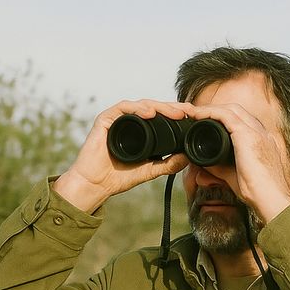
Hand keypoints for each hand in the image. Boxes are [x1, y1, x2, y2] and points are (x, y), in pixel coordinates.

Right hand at [54, 100, 191, 212]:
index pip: (161, 117)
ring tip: (175, 113)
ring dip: (160, 107)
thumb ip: (168, 164)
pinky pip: (122, 108)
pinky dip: (137, 109)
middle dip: (173, 107)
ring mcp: (118, 119)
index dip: (177, 114)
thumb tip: (188, 157)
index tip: (193, 116)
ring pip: (142, 105)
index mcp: (141, 130)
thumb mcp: (151, 170)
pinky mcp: (105, 119)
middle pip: (154, 108)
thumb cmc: (120, 177)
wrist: (96, 184)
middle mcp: (130, 121)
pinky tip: (150, 113)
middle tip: (189, 111)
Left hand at [186, 102, 289, 223]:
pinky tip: (197, 115)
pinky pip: (225, 115)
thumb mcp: (235, 175)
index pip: (244, 122)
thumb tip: (203, 161)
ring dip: (211, 109)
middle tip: (198, 115)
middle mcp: (263, 133)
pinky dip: (210, 112)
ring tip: (195, 113)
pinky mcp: (248, 135)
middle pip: (238, 111)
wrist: (272, 200)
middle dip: (217, 110)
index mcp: (264, 142)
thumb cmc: (260, 194)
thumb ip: (220, 166)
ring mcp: (257, 132)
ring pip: (232, 109)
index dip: (224, 119)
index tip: (207, 122)